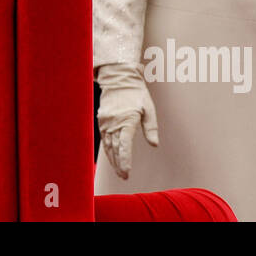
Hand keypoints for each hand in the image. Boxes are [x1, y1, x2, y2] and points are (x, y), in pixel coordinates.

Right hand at [96, 64, 157, 179]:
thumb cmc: (136, 93)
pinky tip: (111, 156)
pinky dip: (108, 149)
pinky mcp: (102, 120)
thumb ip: (151, 127)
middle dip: (119, 164)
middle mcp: (113, 122)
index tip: (127, 172)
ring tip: (118, 170)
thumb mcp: (149, 108)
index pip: (124, 145)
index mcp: (127, 120)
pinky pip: (104, 139)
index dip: (125, 160)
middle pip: (115, 148)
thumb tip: (154, 144)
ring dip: (112, 159)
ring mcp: (106, 122)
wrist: (119, 78)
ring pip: (108, 145)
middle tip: (124, 176)